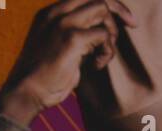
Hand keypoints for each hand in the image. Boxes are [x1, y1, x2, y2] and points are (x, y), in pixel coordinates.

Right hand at [0, 1, 137, 118]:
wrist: (27, 91)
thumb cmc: (46, 77)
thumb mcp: (59, 48)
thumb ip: (77, 36)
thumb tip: (101, 34)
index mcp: (52, 12)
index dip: (110, 4)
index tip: (126, 19)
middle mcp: (56, 12)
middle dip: (120, 11)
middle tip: (133, 26)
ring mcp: (63, 22)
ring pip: (102, 11)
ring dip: (111, 36)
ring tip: (102, 58)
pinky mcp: (72, 38)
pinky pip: (103, 35)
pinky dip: (107, 52)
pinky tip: (97, 66)